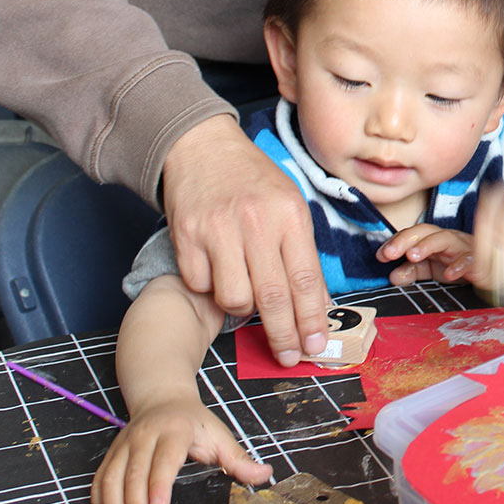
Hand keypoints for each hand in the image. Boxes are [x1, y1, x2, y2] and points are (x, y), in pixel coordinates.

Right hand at [90, 397, 270, 503]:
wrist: (162, 397)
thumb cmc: (195, 422)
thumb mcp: (220, 435)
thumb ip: (239, 459)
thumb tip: (265, 475)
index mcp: (175, 430)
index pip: (165, 458)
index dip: (160, 483)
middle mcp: (145, 435)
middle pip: (135, 472)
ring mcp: (124, 444)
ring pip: (112, 476)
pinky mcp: (111, 453)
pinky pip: (100, 478)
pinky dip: (100, 501)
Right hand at [160, 115, 328, 367]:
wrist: (201, 147)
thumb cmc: (252, 181)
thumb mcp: (290, 206)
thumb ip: (304, 254)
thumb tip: (318, 305)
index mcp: (289, 214)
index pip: (304, 279)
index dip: (311, 319)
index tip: (316, 346)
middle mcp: (255, 223)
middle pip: (273, 297)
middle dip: (284, 335)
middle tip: (289, 356)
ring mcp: (217, 230)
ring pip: (234, 298)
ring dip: (242, 307)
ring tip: (245, 289)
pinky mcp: (186, 237)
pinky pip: (201, 285)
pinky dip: (209, 287)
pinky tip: (216, 268)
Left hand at [379, 225, 474, 284]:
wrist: (490, 270)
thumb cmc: (457, 265)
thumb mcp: (430, 271)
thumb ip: (411, 272)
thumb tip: (392, 276)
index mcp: (433, 239)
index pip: (413, 234)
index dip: (396, 241)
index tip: (381, 255)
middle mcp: (447, 239)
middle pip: (426, 230)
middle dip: (406, 239)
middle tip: (389, 253)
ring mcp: (463, 247)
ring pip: (445, 238)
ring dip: (427, 245)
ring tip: (412, 256)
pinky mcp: (478, 260)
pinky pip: (469, 259)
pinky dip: (459, 265)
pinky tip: (449, 275)